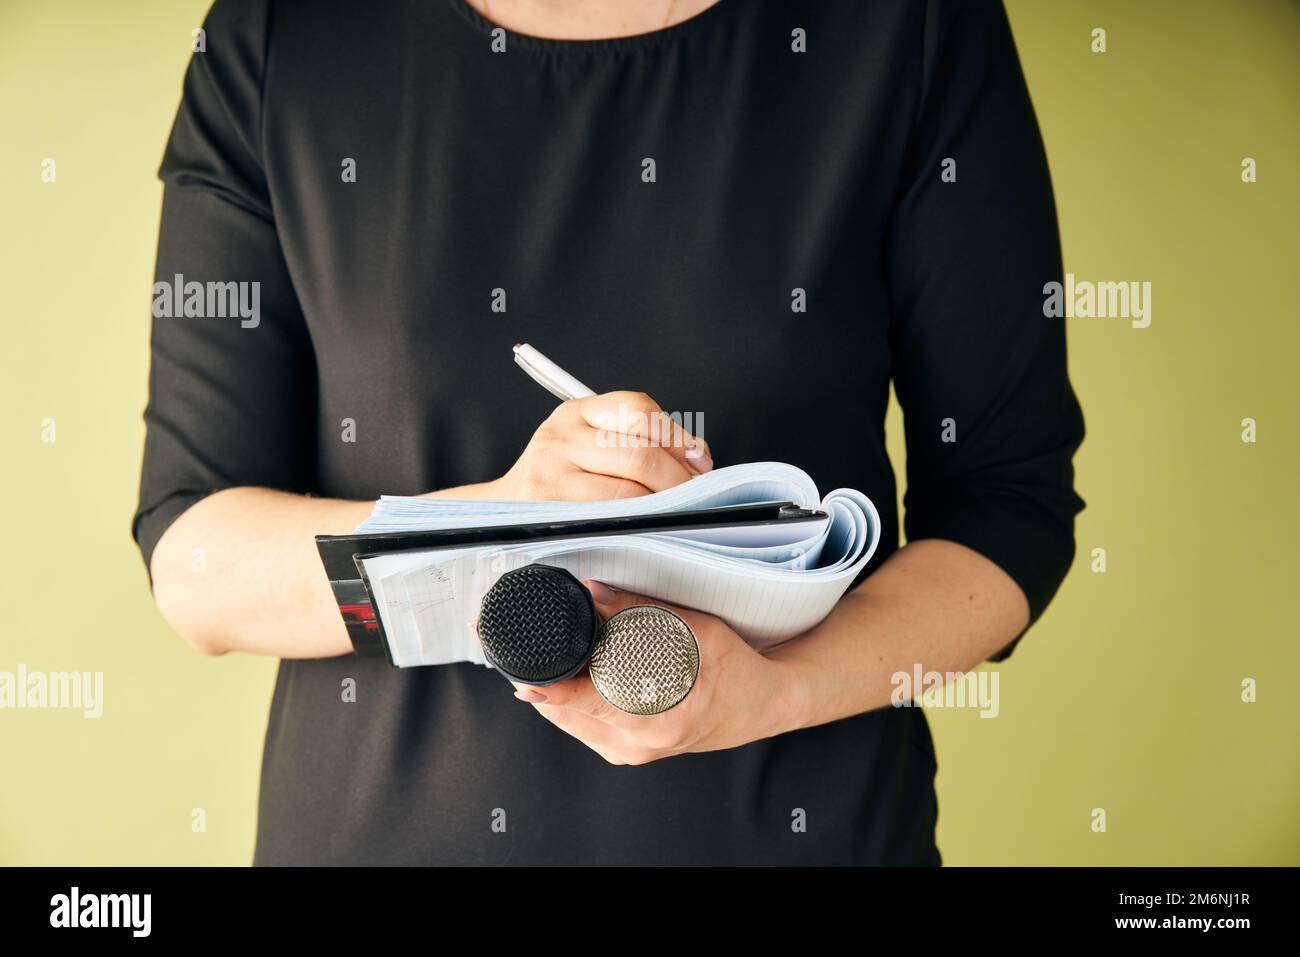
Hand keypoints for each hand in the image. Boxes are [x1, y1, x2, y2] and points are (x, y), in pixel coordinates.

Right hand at [489, 391, 711, 500]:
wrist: (505, 508)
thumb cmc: (561, 478)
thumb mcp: (590, 443)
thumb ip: (638, 441)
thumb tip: (697, 457)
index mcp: (577, 412)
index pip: (637, 408)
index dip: (677, 435)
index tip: (699, 459)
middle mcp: (562, 436)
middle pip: (639, 451)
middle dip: (677, 476)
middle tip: (694, 493)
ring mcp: (553, 472)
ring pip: (629, 488)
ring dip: (663, 503)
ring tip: (676, 511)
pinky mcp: (552, 508)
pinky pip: (611, 515)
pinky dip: (640, 521)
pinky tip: (650, 524)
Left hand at [510, 582, 808, 764]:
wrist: (761, 705)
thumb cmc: (736, 671)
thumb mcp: (696, 630)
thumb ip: (641, 610)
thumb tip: (593, 590)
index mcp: (657, 718)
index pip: (583, 704)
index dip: (544, 685)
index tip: (515, 668)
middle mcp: (638, 744)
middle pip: (564, 714)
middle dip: (540, 679)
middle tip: (516, 648)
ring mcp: (632, 753)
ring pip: (568, 722)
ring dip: (551, 692)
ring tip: (538, 658)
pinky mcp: (627, 752)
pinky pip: (582, 728)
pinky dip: (569, 704)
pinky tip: (566, 680)